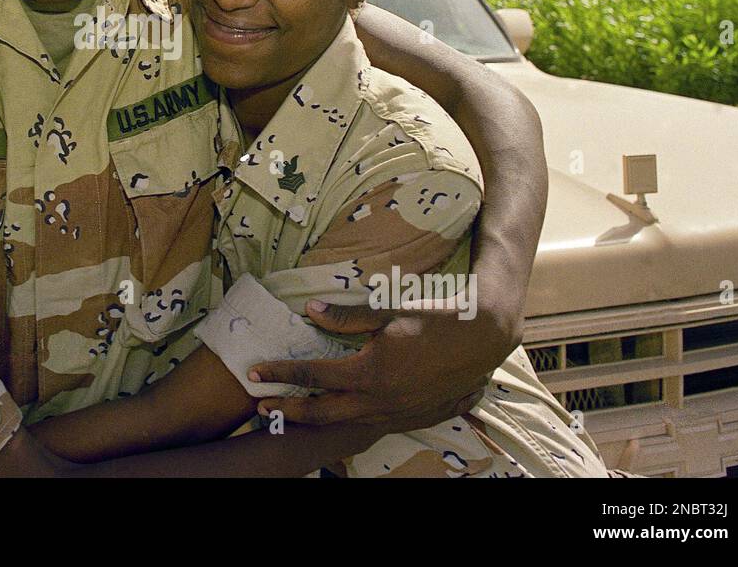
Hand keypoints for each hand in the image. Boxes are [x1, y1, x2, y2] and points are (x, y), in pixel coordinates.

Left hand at [249, 300, 505, 428]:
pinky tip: (338, 418)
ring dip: (314, 420)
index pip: (313, 376)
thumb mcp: (388, 310)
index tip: (254, 372)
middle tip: (260, 407)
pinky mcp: (412, 417)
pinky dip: (348, 424)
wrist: (483, 338)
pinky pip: (372, 426)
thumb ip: (345, 316)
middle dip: (288, 410)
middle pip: (322, 412)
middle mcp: (380, 401)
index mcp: (369, 373)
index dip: (280, 374)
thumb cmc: (434, 318)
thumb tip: (308, 310)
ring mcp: (396, 414)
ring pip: (345, 424)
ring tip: (290, 415)